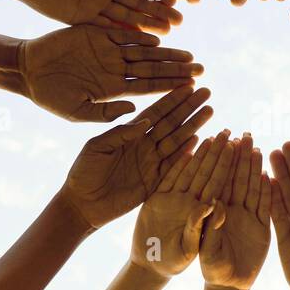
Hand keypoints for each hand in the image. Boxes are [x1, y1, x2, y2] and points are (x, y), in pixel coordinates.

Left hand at [4, 0, 182, 30]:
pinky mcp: (81, 17)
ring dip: (146, 24)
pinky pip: (105, 27)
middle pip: (138, 0)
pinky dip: (122, 34)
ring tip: (167, 32)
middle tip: (179, 20)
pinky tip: (141, 40)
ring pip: (126, 16)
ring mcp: (94, 3)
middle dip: (158, 10)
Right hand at [19, 25, 203, 121]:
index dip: (170, 87)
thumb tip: (135, 112)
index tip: (191, 88)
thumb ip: (105, 113)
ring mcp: (108, 50)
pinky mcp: (96, 33)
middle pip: (153, 68)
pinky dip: (138, 35)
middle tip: (200, 69)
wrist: (26, 70)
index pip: (149, 87)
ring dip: (166, 52)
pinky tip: (157, 38)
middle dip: (176, 69)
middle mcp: (116, 69)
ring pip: (143, 50)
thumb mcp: (76, 112)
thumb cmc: (49, 96)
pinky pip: (122, 33)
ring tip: (188, 55)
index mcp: (114, 88)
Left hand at [62, 85, 213, 228]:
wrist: (81, 204)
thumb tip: (146, 121)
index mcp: (129, 134)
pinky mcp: (154, 182)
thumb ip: (120, 134)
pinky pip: (174, 165)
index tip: (186, 86)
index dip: (171, 99)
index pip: (155, 112)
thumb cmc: (83, 172)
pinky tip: (199, 139)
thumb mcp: (97, 147)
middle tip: (205, 92)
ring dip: (193, 125)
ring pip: (177, 140)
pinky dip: (187, 153)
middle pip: (171, 123)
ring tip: (209, 110)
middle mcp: (143, 145)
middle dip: (188, 108)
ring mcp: (151, 163)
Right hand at [131, 130, 234, 277]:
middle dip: (221, 154)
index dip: (230, 166)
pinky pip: (171, 176)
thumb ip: (200, 228)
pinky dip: (179, 162)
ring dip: (203, 154)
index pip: (221, 185)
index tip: (239, 147)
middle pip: (211, 174)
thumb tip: (214, 205)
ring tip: (213, 135)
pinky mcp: (159, 199)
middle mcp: (195, 204)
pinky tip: (188, 147)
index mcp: (207, 216)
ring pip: (194, 172)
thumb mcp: (188, 249)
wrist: (151, 267)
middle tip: (231, 132)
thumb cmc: (173, 264)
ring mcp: (178, 200)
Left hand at [199, 133, 270, 289]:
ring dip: (253, 168)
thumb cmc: (212, 270)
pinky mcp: (261, 226)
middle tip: (243, 134)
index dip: (221, 161)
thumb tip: (212, 205)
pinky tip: (269, 174)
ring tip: (256, 148)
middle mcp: (229, 210)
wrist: (228, 286)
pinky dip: (267, 191)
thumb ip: (206, 228)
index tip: (225, 142)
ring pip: (250, 187)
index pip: (217, 182)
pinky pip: (265, 205)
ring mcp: (245, 216)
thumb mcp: (204, 252)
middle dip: (238, 156)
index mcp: (211, 212)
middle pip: (234, 178)